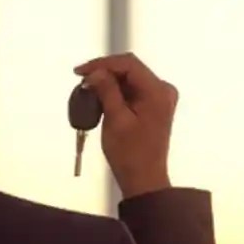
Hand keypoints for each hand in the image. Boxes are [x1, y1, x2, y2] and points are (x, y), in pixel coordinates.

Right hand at [73, 53, 176, 198]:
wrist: (144, 179)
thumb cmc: (130, 154)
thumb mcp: (115, 119)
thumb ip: (107, 90)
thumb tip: (95, 72)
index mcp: (158, 91)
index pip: (129, 64)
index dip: (102, 64)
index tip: (80, 72)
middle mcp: (163, 90)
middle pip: (130, 69)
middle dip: (104, 72)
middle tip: (82, 80)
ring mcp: (160, 98)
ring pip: (130, 79)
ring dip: (108, 82)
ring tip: (87, 90)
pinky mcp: (154, 106)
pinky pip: (133, 90)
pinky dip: (115, 92)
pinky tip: (100, 98)